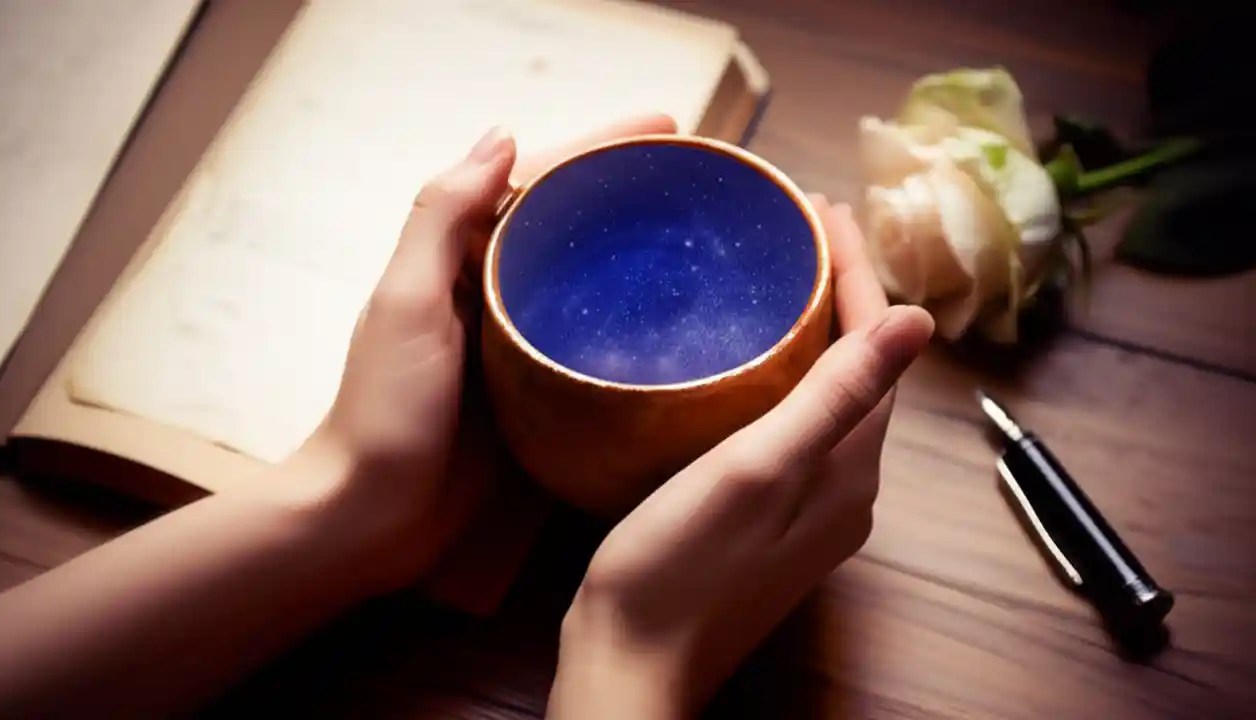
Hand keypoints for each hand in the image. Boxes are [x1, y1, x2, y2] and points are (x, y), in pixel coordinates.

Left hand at [286, 114, 678, 597]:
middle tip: (700, 173)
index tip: (666, 125)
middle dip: (628, 190)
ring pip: (582, 277)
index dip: (599, 148)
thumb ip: (441, 218)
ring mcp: (517, 342)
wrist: (374, 517)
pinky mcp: (539, 392)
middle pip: (567, 222)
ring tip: (701, 230)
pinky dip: (627, 318)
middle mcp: (489, 290)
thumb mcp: (406, 303)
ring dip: (633, 248)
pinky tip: (673, 316)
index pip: (536, 182)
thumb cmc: (385, 410)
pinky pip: (589, 340)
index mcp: (457, 258)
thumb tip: (503, 135)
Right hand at [547, 200, 934, 717]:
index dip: (857, 274)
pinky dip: (781, 377)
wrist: (631, 660)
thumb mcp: (760, 469)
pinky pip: (793, 426)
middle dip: (839, 295)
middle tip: (797, 231)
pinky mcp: (766, 519)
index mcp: (850, 469)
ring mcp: (806, 508)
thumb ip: (838, 396)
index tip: (822, 209)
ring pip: (825, 397)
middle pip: (856, 369)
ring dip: (812, 333)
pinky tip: (744, 362)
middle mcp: (843, 487)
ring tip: (777, 276)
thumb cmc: (679, 566)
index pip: (874, 349)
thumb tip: (922, 321)